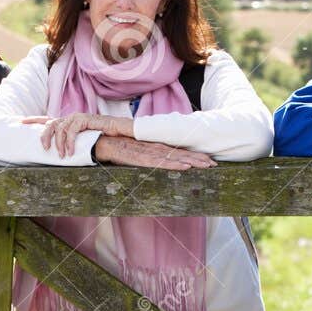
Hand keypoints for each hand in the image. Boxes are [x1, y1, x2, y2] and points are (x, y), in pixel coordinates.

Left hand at [22, 112, 130, 157]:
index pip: (47, 119)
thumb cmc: (99, 139)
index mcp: (67, 122)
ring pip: (59, 128)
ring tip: (62, 155)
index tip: (20, 122)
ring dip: (59, 144)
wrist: (116, 132)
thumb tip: (56, 155)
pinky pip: (71, 131)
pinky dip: (69, 143)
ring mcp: (76, 117)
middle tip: (44, 148)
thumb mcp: (81, 142)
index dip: (33, 120)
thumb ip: (68, 144)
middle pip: (50, 124)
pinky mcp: (84, 119)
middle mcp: (70, 117)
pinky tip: (70, 152)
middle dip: (44, 136)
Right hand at [91, 135, 215, 169]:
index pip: (176, 151)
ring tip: (206, 166)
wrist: (97, 143)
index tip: (207, 159)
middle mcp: (152, 147)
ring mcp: (146, 152)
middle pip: (179, 153)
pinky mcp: (138, 157)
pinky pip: (158, 162)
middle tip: (214, 164)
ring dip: (190, 161)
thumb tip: (156, 164)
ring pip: (172, 157)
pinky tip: (184, 167)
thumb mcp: (133, 154)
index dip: (192, 155)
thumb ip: (145, 158)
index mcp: (152, 147)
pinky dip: (172, 165)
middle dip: (197, 158)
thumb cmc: (114, 149)